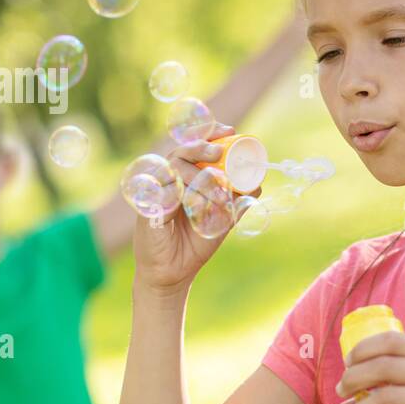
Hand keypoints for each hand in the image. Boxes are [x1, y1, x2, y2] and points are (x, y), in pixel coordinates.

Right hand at [132, 123, 260, 294]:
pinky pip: (163, 190)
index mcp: (187, 178)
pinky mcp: (146, 206)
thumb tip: (258, 185)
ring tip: (217, 198)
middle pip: (182, 151)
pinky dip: (180, 195)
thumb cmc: (196, 243)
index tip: (230, 131)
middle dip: (202, 148)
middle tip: (218, 153)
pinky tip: (191, 207)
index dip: (210, 135)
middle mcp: (170, 180)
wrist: (175, 272)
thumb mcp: (223, 220)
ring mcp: (157, 191)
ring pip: (175, 168)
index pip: (196, 147)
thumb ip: (237, 202)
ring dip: (200, 181)